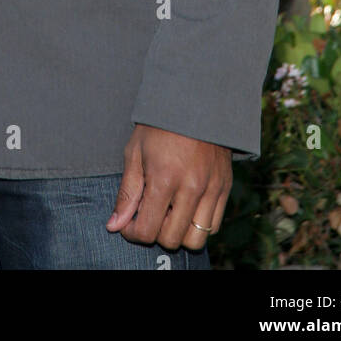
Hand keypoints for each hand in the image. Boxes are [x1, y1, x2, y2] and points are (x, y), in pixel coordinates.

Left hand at [106, 125, 231, 249]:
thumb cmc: (159, 125)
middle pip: (171, 239)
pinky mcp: (225, 187)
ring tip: (168, 212)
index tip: (128, 222)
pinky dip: (198, 225)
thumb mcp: (135, 153)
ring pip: (196, 239)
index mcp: (164, 178)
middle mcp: (191, 188)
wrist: (193, 101)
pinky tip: (186, 207)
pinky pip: (213, 225)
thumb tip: (114, 225)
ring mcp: (211, 189)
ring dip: (178, 233)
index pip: (147, 230)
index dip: (132, 233)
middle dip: (154, 233)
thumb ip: (127, 192)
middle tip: (148, 214)